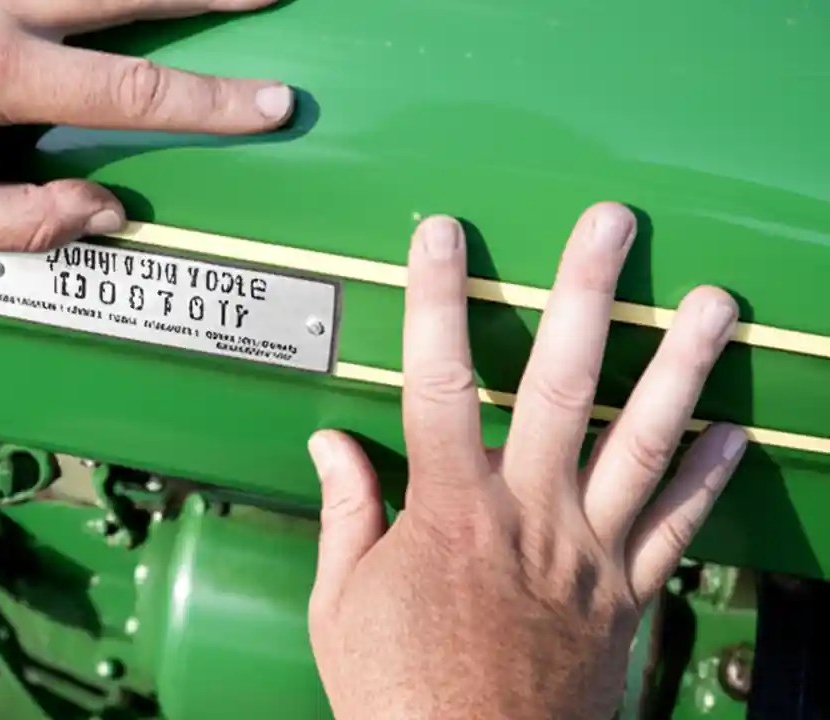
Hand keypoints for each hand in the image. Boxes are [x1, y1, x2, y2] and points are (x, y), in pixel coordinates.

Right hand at [306, 202, 745, 718]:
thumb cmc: (402, 696)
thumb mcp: (342, 603)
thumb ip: (348, 513)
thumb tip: (333, 446)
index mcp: (447, 513)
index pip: (437, 381)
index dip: (437, 299)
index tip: (442, 236)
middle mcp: (527, 518)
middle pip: (561, 388)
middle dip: (587, 296)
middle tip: (611, 229)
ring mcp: (585, 554)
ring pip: (643, 444)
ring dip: (679, 367)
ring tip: (711, 305)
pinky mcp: (623, 597)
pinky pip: (676, 529)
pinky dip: (710, 478)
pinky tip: (734, 429)